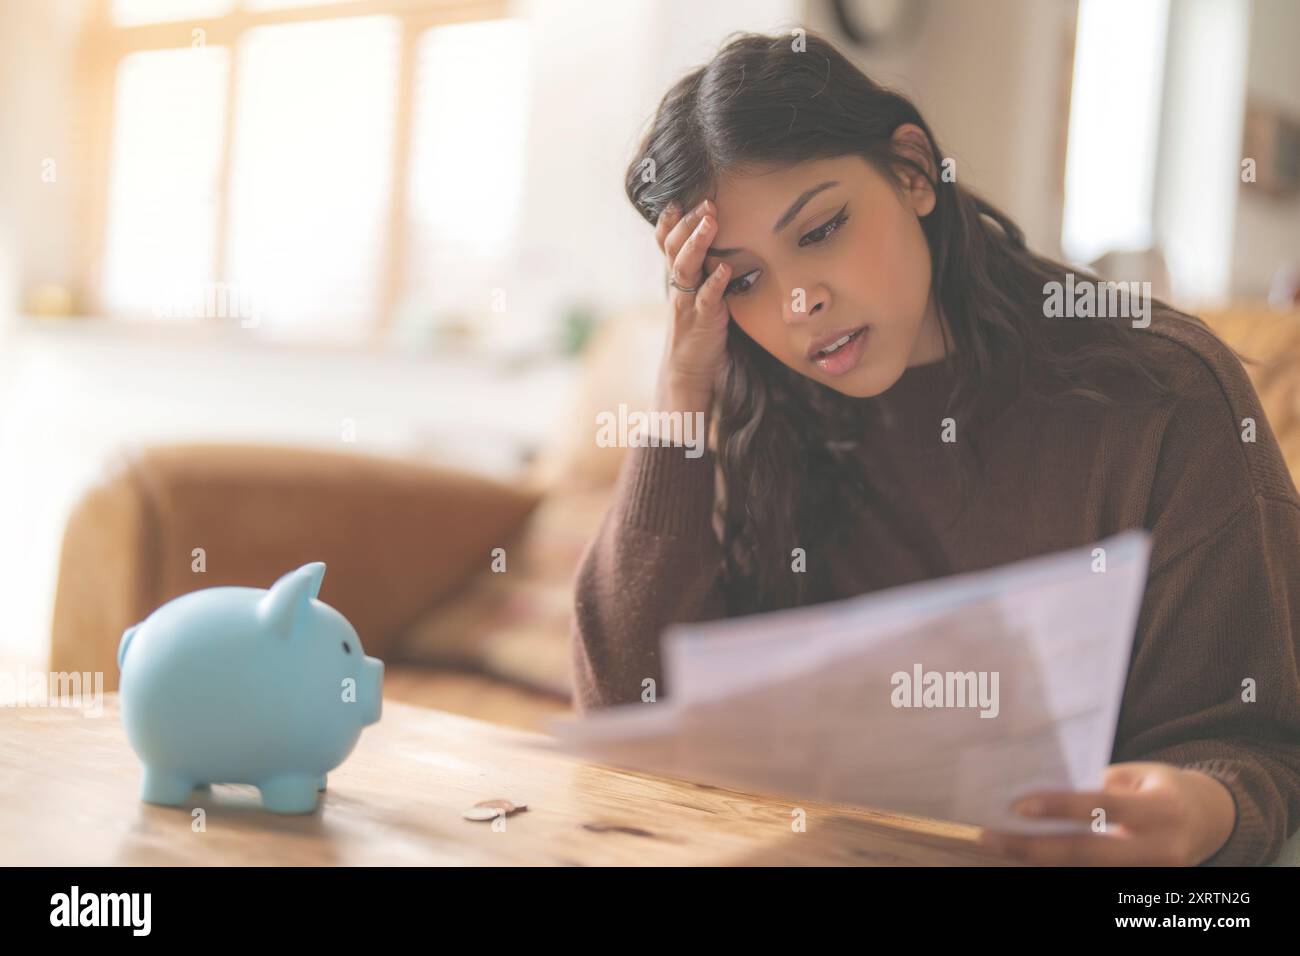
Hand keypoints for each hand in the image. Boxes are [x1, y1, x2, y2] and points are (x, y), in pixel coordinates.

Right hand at [653, 199, 731, 415]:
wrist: (688, 373)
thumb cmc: (697, 332)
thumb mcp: (696, 296)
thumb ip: (702, 272)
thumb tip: (721, 247)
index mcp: (677, 278)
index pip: (666, 243)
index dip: (669, 221)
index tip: (678, 198)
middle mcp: (678, 287)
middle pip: (674, 247)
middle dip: (688, 222)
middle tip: (705, 202)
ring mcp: (687, 303)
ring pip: (686, 267)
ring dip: (698, 243)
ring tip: (711, 222)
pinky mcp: (702, 321)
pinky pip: (705, 299)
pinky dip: (715, 283)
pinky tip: (724, 269)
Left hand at [976, 762, 1237, 864]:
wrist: (1209, 821)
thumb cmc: (1161, 789)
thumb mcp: (1138, 777)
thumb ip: (1097, 787)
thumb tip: (1040, 796)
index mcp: (1161, 810)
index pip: (1102, 807)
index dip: (1059, 806)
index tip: (1017, 807)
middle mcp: (1160, 850)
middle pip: (1085, 853)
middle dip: (1032, 847)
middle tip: (988, 837)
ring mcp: (1152, 876)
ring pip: (1083, 871)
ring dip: (1036, 860)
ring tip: (997, 846)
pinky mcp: (1139, 889)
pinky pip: (1090, 876)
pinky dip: (1056, 866)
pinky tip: (1025, 855)